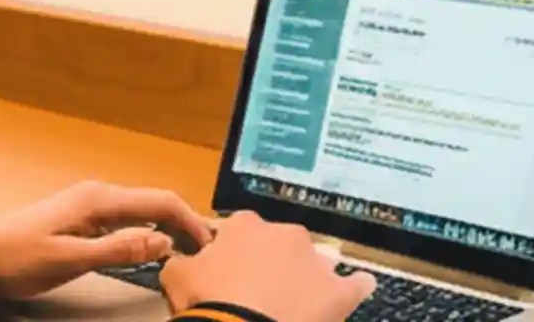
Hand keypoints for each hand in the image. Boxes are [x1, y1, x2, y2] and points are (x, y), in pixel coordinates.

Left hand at [0, 180, 212, 299]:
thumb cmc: (17, 257)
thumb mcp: (70, 259)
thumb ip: (118, 249)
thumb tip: (162, 240)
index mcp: (99, 200)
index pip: (160, 201)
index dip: (189, 220)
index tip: (208, 242)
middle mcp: (99, 195)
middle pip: (156, 201)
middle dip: (185, 221)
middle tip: (206, 249)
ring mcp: (92, 203)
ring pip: (144, 209)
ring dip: (169, 226)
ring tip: (188, 249)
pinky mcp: (85, 215)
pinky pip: (128, 217)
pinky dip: (149, 229)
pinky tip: (155, 246)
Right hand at [160, 211, 375, 321]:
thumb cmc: (208, 303)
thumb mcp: (176, 278)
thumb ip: (182, 263)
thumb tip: (183, 261)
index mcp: (246, 226)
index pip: (240, 233)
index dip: (234, 255)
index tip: (227, 278)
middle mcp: (286, 234)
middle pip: (280, 247)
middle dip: (272, 266)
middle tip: (257, 296)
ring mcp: (317, 262)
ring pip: (315, 265)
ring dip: (307, 280)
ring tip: (296, 308)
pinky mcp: (340, 292)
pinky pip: (357, 284)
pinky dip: (356, 287)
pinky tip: (356, 291)